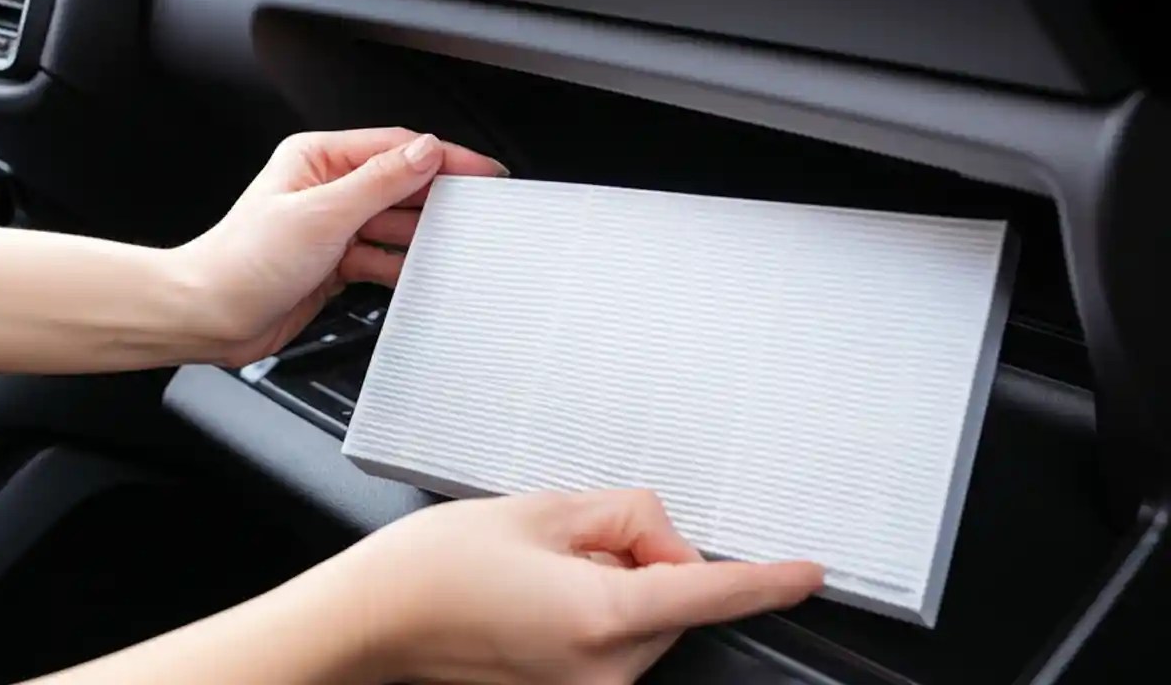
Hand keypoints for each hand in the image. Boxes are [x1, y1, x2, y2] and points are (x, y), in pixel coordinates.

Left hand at [171, 128, 506, 365]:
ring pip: (394, 224)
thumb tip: (426, 151)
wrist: (208, 316)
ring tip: (454, 245)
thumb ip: (379, 182)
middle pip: (400, 185)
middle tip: (479, 211)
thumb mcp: (321, 215)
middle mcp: (326, 188)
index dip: (445, 157)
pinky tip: (420, 273)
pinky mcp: (334, 263)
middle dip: (438, 198)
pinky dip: (401, 266)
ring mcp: (331, 227)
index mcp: (318, 158)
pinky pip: (382, 258)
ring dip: (421, 236)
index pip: (397, 148)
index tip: (483, 171)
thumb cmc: (242, 262)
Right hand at [301, 489, 823, 683]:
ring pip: (646, 623)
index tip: (808, 573)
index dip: (768, 581)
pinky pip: (615, 645)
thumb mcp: (542, 511)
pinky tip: (540, 595)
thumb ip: (625, 518)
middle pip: (675, 600)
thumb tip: (661, 539)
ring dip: (620, 585)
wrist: (373, 623)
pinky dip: (599, 613)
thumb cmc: (437, 567)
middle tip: (578, 538)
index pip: (711, 593)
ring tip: (543, 569)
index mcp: (603, 618)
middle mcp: (604, 672)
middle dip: (649, 559)